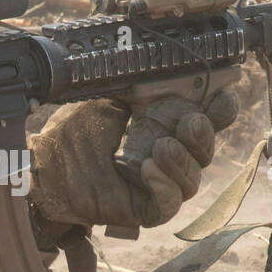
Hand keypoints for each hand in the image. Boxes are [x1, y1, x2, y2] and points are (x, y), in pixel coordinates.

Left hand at [27, 90, 238, 237]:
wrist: (49, 163)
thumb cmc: (78, 130)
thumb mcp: (113, 97)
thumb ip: (146, 84)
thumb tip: (173, 63)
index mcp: (169, 122)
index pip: (211, 117)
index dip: (222, 108)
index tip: (221, 96)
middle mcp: (171, 152)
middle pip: (207, 149)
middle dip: (204, 135)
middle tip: (189, 122)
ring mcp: (161, 182)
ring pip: (193, 179)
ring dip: (183, 161)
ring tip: (161, 147)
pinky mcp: (147, 208)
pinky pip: (170, 203)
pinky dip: (165, 186)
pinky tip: (148, 168)